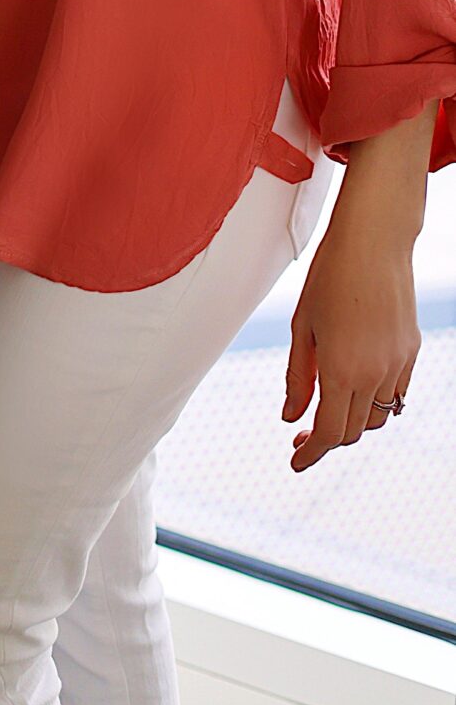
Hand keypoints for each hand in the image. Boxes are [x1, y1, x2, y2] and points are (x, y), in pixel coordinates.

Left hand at [282, 194, 420, 471]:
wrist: (373, 242)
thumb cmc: (329, 277)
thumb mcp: (302, 326)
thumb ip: (299, 377)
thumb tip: (292, 418)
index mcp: (342, 369)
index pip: (330, 433)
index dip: (312, 454)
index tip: (296, 462)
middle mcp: (375, 374)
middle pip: (354, 431)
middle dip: (328, 439)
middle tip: (302, 434)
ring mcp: (398, 365)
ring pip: (378, 417)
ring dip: (353, 422)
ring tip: (328, 409)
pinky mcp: (412, 352)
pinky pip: (396, 394)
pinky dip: (376, 402)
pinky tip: (356, 388)